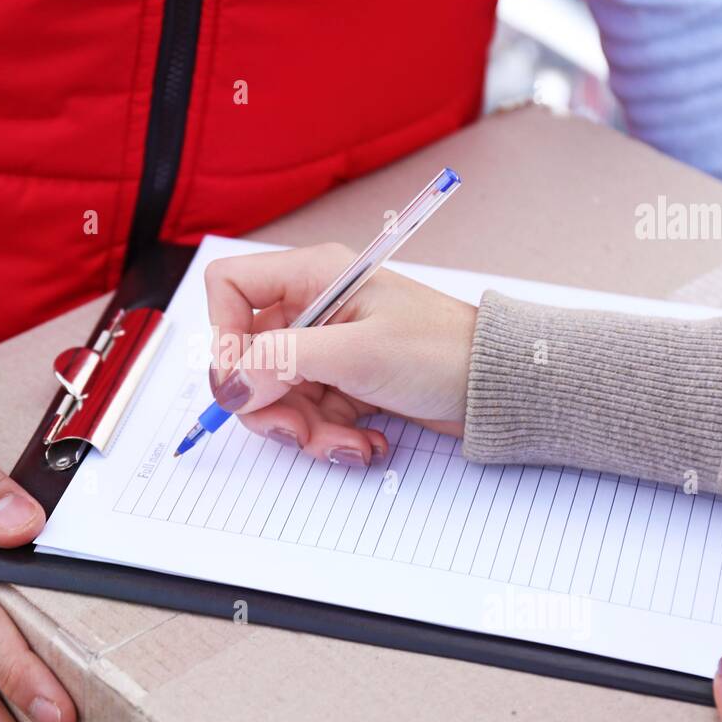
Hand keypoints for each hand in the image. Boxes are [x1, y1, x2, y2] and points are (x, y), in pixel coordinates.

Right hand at [203, 243, 476, 464]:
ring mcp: (327, 350)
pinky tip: (366, 444)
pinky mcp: (344, 385)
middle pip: (247, 357)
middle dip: (269, 404)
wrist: (498, 388)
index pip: (230, 287)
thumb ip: (282, 361)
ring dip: (305, 432)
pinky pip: (309, 416)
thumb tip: (228, 383)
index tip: (245, 380)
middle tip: (298, 431)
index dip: (224, 335)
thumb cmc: (441, 351)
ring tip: (348, 444)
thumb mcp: (356, 353)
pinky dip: (331, 439)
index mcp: (312, 276)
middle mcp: (312, 309)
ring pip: (276, 396)